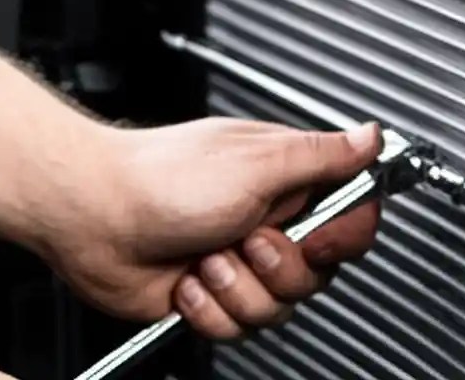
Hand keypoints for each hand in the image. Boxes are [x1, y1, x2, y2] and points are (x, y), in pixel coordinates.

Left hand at [45, 118, 381, 338]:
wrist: (93, 214)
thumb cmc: (163, 177)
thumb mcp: (258, 160)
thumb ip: (323, 155)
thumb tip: (372, 136)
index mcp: (289, 184)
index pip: (350, 218)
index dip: (342, 237)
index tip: (319, 236)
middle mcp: (269, 224)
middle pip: (317, 275)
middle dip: (278, 267)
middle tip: (247, 239)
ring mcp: (239, 264)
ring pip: (277, 308)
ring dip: (236, 287)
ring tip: (207, 256)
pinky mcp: (211, 297)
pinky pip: (235, 327)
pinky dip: (206, 307)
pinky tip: (186, 278)